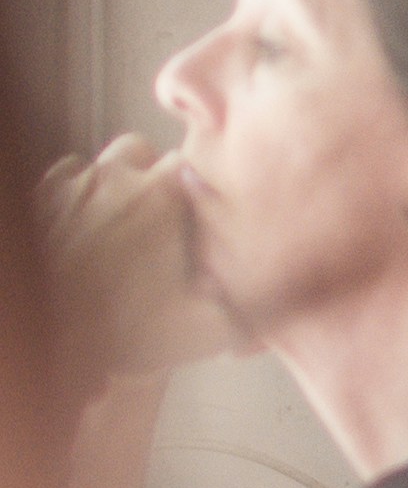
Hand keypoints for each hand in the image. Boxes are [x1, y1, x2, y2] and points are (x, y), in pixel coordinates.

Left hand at [38, 139, 229, 398]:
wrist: (44, 333)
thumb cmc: (120, 328)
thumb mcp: (201, 331)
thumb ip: (250, 313)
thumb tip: (283, 304)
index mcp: (168, 198)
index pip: (202, 166)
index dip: (206, 190)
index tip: (205, 216)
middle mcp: (125, 177)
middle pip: (156, 155)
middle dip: (163, 181)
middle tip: (165, 222)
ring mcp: (81, 181)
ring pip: (114, 157)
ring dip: (123, 178)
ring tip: (125, 216)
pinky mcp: (45, 194)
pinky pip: (70, 172)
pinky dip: (81, 188)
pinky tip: (85, 218)